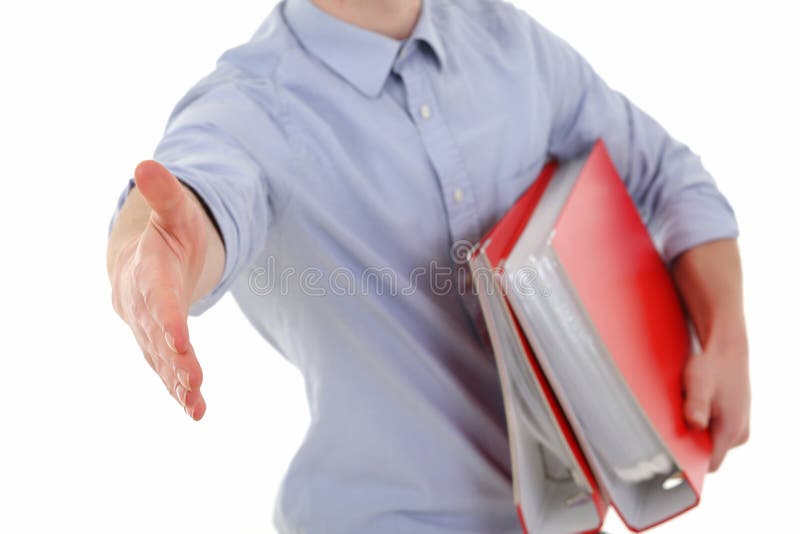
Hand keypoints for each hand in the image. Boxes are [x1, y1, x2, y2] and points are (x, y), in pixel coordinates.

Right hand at [110, 161, 208, 419]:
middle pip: (157, 334)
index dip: (167, 317)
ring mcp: (147, 326)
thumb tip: (146, 164)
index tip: (180, 339)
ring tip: (195, 403)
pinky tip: (196, 411)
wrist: (144, 256)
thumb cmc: (170, 230)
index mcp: (147, 270)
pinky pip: (165, 367)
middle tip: (193, 379)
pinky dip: (178, 389)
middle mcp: (142, 303)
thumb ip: (166, 194)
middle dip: (174, 357)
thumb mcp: (175, 209)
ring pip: (160, 356)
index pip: (157, 296)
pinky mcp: (156, 342)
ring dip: (176, 381)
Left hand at [682, 334, 749, 471]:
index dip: (690, 465)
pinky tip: (690, 408)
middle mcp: (739, 434)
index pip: (710, 464)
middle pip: (708, 454)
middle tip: (670, 427)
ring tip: (683, 412)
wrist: (726, 350)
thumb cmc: (710, 366)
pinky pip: (713, 433)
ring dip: (695, 434)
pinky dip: (700, 426)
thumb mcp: (697, 382)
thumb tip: (695, 424)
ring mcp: (738, 428)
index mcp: (731, 430)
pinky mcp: (733, 421)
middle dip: (690, 446)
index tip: (670, 457)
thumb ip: (696, 404)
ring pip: (710, 443)